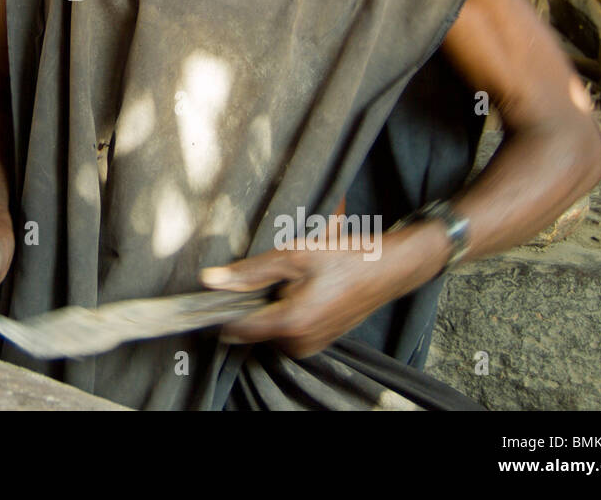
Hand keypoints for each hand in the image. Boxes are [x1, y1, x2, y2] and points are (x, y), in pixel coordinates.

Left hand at [200, 230, 429, 357]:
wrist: (389, 269)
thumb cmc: (346, 258)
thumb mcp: (294, 255)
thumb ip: (250, 272)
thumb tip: (211, 280)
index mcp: (290, 324)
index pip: (236, 329)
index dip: (220, 310)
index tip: (214, 292)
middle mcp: (299, 343)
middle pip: (252, 328)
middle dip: (250, 303)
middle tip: (269, 274)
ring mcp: (310, 345)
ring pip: (269, 328)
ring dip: (269, 306)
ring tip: (291, 279)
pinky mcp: (318, 341)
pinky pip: (287, 329)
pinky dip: (285, 310)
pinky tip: (301, 288)